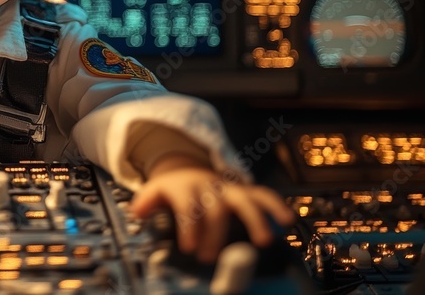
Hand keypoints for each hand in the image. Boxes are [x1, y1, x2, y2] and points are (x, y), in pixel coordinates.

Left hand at [129, 154, 294, 263]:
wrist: (187, 167)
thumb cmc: (174, 189)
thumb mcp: (155, 191)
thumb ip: (147, 202)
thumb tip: (138, 211)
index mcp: (185, 188)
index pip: (186, 205)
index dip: (189, 226)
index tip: (190, 248)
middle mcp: (209, 186)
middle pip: (215, 208)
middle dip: (215, 234)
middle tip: (211, 258)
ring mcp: (229, 188)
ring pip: (244, 199)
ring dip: (255, 219)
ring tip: (262, 241)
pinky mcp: (244, 190)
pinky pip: (262, 194)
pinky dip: (275, 205)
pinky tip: (286, 221)